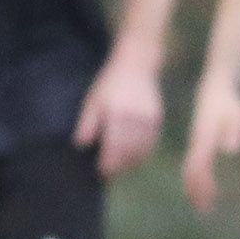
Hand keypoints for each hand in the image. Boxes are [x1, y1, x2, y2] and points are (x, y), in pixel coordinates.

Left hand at [73, 58, 164, 178]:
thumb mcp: (93, 101)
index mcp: (118, 115)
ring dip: (132, 162)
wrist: (137, 65)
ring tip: (121, 167)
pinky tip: (134, 156)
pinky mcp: (157, 120)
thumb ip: (88, 123)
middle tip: (110, 173)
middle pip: (129, 152)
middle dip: (119, 166)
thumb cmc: (110, 83)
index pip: (114, 148)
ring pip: (142, 150)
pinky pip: (151, 143)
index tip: (101, 171)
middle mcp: (136, 119)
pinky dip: (143, 153)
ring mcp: (149, 120)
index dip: (108, 163)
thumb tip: (82, 145)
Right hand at [180, 78, 239, 213]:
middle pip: (192, 171)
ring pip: (192, 168)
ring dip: (196, 186)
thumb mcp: (236, 115)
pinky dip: (199, 176)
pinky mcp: (200, 140)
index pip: (200, 166)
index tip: (207, 201)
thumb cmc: (229, 103)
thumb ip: (234, 131)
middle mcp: (198, 142)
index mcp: (205, 139)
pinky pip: (196, 162)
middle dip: (196, 190)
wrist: (215, 89)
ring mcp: (197, 141)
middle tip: (203, 209)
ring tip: (203, 203)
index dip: (202, 184)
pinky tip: (207, 185)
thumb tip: (231, 150)